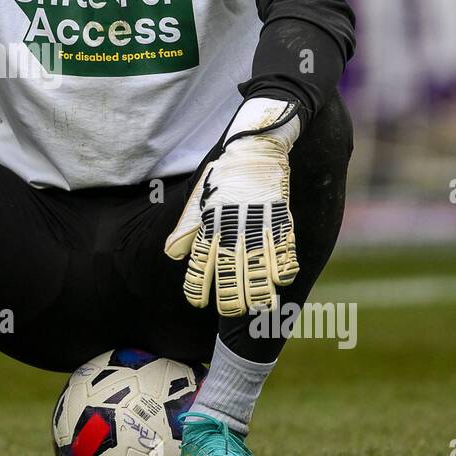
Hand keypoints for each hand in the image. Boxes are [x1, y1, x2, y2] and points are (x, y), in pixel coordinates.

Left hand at [164, 99, 300, 316]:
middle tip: (233, 312)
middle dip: (231, 296)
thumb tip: (171, 254)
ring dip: (259, 289)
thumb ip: (187, 228)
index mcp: (210, 224)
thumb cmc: (224, 174)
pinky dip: (284, 265)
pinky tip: (283, 280)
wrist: (253, 144)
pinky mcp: (279, 215)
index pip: (199, 263)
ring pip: (257, 265)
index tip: (197, 303)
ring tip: (260, 306)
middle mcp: (231, 226)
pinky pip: (283, 247)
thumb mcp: (199, 199)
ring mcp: (256, 222)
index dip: (197, 286)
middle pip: (229, 271)